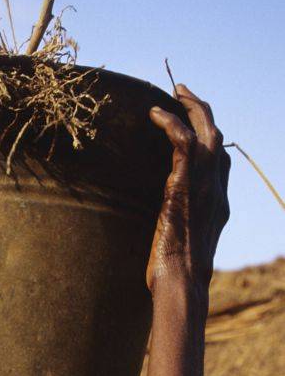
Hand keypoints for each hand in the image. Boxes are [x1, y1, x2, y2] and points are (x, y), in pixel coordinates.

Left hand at [146, 85, 229, 299]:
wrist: (181, 283)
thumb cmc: (176, 276)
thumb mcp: (182, 247)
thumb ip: (179, 230)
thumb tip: (165, 230)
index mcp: (218, 203)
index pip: (221, 160)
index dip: (208, 139)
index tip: (191, 126)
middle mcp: (216, 190)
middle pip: (218, 137)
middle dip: (202, 111)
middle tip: (182, 93)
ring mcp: (203, 185)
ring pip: (207, 131)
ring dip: (192, 106)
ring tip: (174, 93)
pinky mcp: (184, 184)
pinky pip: (183, 141)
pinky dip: (171, 122)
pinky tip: (154, 114)